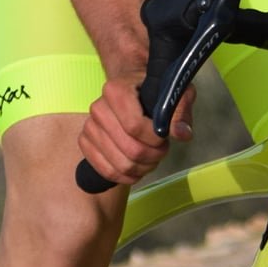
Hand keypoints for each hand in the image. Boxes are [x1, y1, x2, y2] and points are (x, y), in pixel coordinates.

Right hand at [75, 70, 195, 189]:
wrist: (131, 89)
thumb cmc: (152, 90)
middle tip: (162, 150)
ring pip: (120, 164)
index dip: (155, 139)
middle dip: (153, 156)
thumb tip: (182, 133)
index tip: (165, 137)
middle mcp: (98, 108)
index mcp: (116, 90)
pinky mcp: (85, 143)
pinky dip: (127, 176)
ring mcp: (90, 127)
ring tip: (152, 158)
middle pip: (130, 149)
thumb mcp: (174, 92)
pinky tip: (138, 168)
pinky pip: (106, 171)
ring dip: (143, 168)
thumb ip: (180, 110)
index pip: (134, 126)